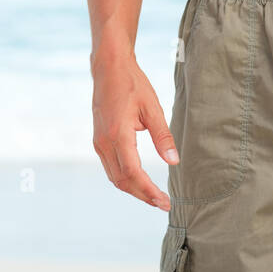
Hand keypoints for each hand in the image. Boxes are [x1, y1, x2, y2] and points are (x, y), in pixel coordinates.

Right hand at [91, 51, 178, 209]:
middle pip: (122, 181)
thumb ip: (162, 136)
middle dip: (143, 195)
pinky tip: (140, 181)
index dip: (148, 190)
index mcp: (118, 134)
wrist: (109, 68)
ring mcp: (98, 143)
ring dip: (133, 190)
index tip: (164, 201)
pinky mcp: (99, 141)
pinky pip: (111, 167)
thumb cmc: (133, 84)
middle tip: (163, 204)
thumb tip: (174, 162)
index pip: (133, 172)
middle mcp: (104, 142)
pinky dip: (125, 179)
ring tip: (154, 197)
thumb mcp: (152, 108)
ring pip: (114, 177)